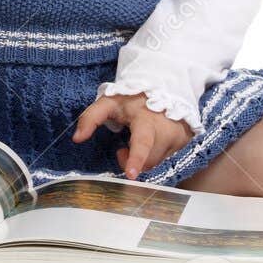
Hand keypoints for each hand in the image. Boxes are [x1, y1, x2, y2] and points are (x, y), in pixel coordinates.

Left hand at [72, 93, 193, 179]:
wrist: (163, 88)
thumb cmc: (132, 99)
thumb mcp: (109, 103)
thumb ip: (90, 118)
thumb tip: (76, 138)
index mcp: (147, 120)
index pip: (142, 143)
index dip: (136, 159)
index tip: (132, 174)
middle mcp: (167, 130)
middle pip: (148, 161)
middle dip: (132, 161)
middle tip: (122, 149)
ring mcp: (179, 137)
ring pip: (158, 162)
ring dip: (144, 158)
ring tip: (138, 142)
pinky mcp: (186, 142)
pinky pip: (167, 159)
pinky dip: (156, 155)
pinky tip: (153, 141)